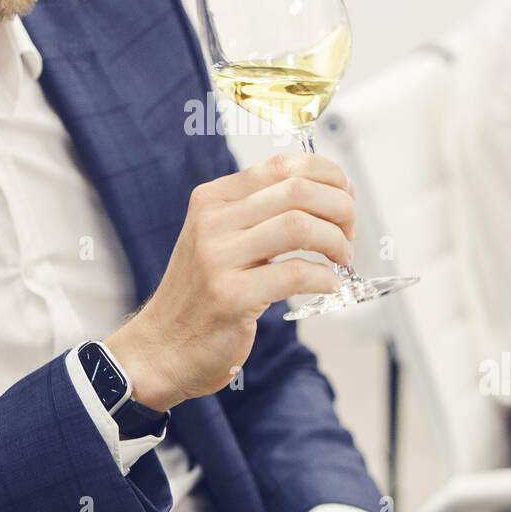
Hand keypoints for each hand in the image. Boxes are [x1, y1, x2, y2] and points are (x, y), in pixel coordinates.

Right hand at [105, 152, 355, 411]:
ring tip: (341, 259)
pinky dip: (324, 278)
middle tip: (349, 233)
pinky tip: (328, 286)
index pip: (283, 164)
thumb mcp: (221, 239)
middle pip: (297, 190)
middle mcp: (212, 221)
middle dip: (340, 208)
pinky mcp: (231, 296)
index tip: (346, 197)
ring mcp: (219, 258)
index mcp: (213, 199)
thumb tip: (332, 193)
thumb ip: (261, 213)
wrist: (161, 347)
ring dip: (335, 242)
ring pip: (299, 226)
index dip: (327, 175)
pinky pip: (295, 274)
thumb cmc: (203, 294)